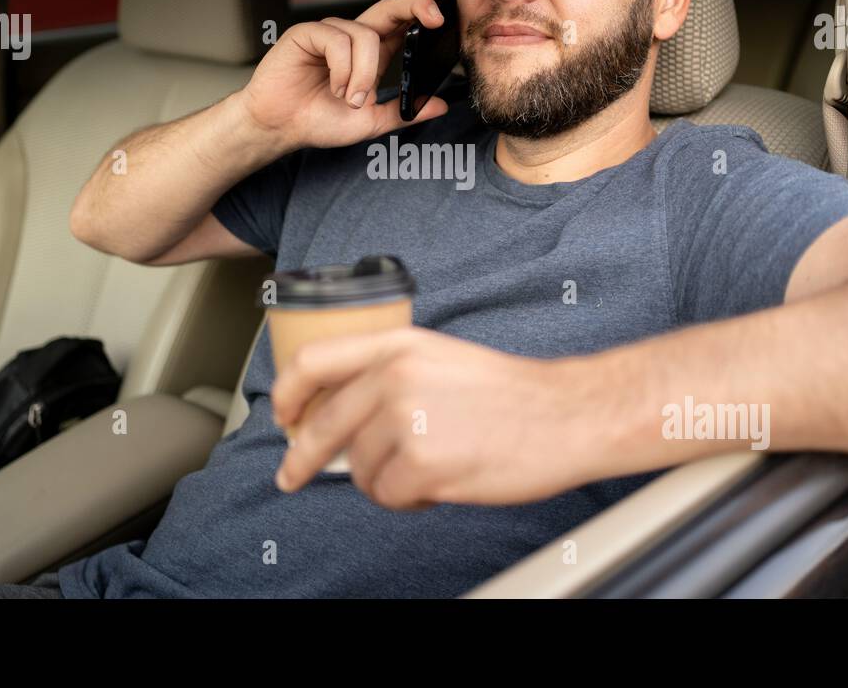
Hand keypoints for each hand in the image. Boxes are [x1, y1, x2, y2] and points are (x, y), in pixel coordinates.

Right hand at [238, 0, 451, 151]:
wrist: (280, 128)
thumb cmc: (319, 120)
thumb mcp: (371, 122)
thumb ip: (404, 112)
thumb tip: (441, 105)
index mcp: (372, 53)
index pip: (403, 22)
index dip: (423, 7)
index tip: (446, 5)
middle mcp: (353, 37)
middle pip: (390, 7)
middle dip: (416, 5)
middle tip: (435, 19)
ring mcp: (330, 32)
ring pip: (365, 36)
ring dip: (363, 74)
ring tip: (349, 98)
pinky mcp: (307, 33)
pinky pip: (338, 40)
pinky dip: (342, 69)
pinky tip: (334, 87)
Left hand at [270, 327, 598, 508]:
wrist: (566, 416)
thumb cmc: (511, 394)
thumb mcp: (440, 360)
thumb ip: (387, 376)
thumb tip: (338, 415)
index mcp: (398, 346)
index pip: (313, 360)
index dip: (286, 391)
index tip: (281, 414)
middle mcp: (394, 377)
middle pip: (322, 424)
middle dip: (302, 457)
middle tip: (293, 475)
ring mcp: (406, 420)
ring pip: (357, 468)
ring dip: (382, 479)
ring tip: (425, 469)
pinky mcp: (421, 463)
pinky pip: (386, 496)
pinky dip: (406, 501)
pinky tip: (437, 485)